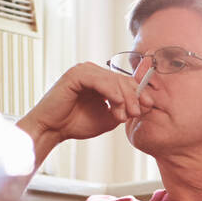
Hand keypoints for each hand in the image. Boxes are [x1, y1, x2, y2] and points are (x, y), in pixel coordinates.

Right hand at [19, 61, 148, 147]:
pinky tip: (116, 105)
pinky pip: (100, 81)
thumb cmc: (76, 124)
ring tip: (123, 116)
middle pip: (122, 79)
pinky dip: (111, 93)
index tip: (149, 106)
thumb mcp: (108, 117)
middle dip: (134, 96)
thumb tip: (143, 105)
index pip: (125, 81)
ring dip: (123, 98)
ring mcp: (84, 71)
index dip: (139, 93)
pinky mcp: (76, 75)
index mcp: (100, 80)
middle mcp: (92, 72)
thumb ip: (124, 109)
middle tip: (137, 113)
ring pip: (114, 80)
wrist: (52, 130)